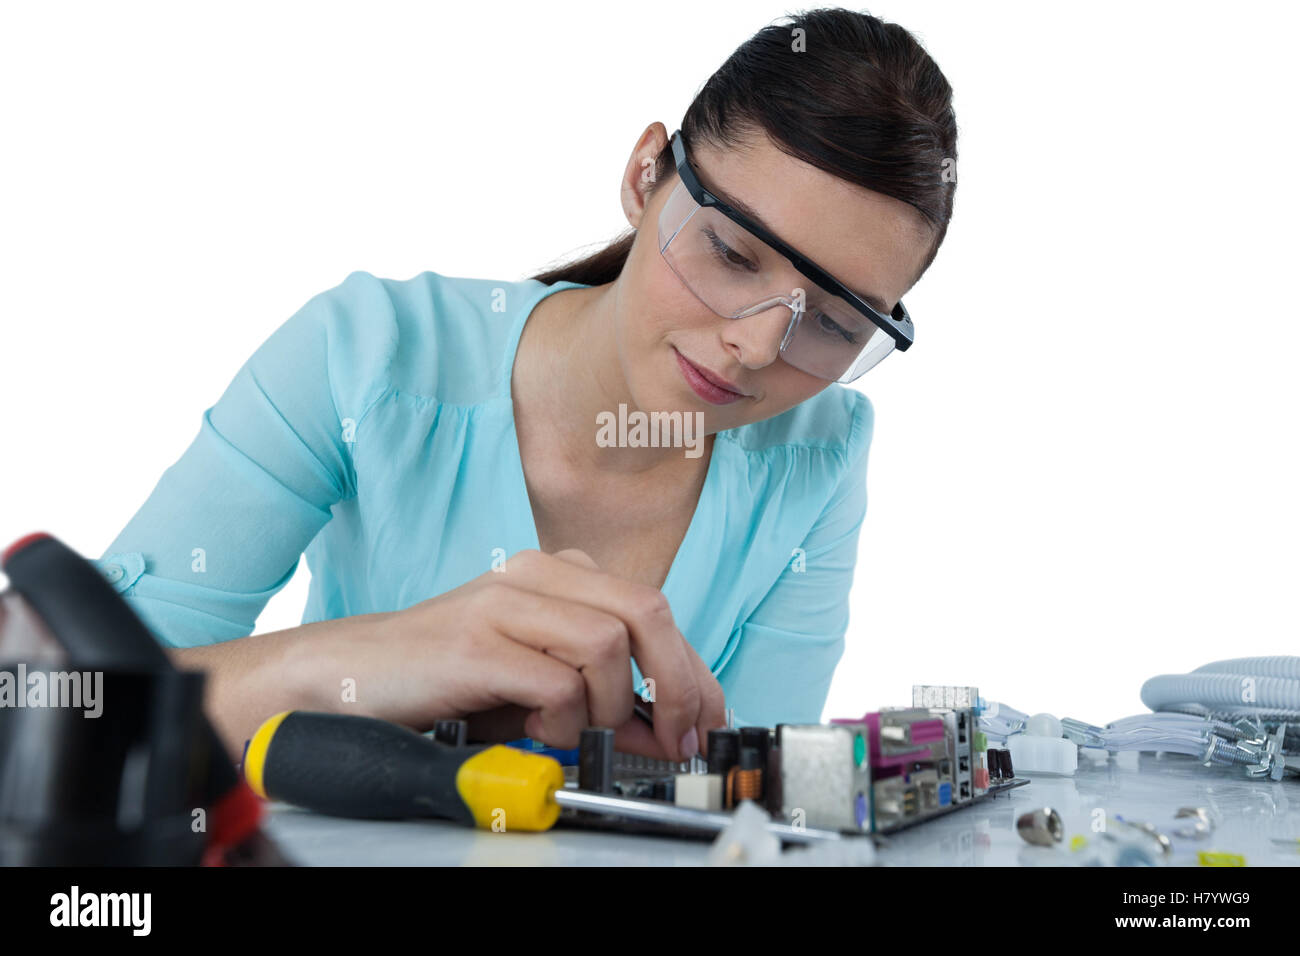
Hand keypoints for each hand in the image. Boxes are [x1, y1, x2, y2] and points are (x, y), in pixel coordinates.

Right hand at [326, 548, 725, 760]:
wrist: (348, 673)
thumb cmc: (446, 676)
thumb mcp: (538, 678)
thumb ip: (600, 692)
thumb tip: (663, 728)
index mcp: (557, 573)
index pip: (654, 608)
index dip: (693, 669)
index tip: (706, 718)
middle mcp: (535, 574)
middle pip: (646, 611)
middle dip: (676, 685)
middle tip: (673, 738)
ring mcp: (502, 602)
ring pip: (607, 642)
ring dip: (609, 706)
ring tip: (577, 731)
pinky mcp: (473, 641)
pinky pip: (556, 680)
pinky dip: (563, 718)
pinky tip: (538, 728)